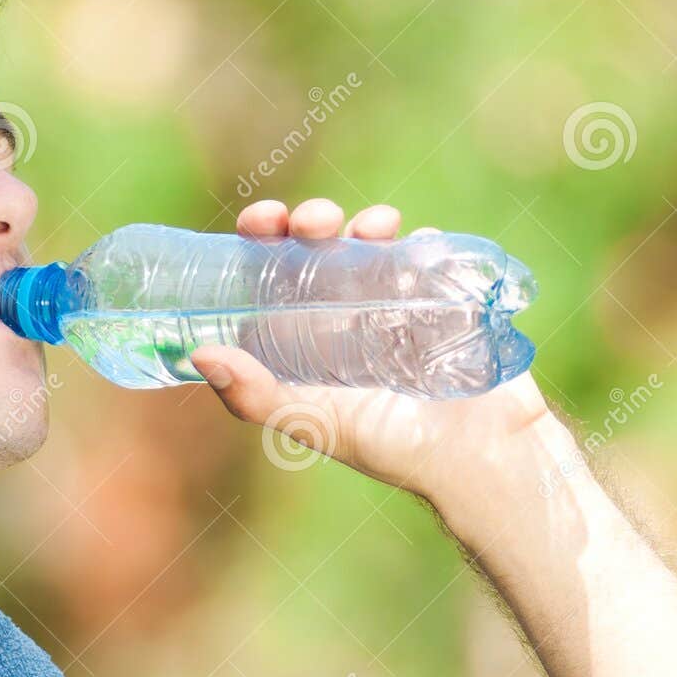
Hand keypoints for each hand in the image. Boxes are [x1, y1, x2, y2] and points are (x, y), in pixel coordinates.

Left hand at [189, 198, 554, 512]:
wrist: (478, 454)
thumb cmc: (390, 447)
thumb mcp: (313, 422)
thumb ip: (255, 395)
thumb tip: (198, 353)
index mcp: (306, 337)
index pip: (272, 275)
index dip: (261, 242)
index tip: (260, 223)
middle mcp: (345, 314)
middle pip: (317, 248)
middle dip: (310, 222)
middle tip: (313, 223)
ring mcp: (394, 300)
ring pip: (369, 241)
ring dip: (364, 222)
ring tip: (372, 228)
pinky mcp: (441, 295)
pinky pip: (426, 251)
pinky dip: (417, 238)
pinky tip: (414, 243)